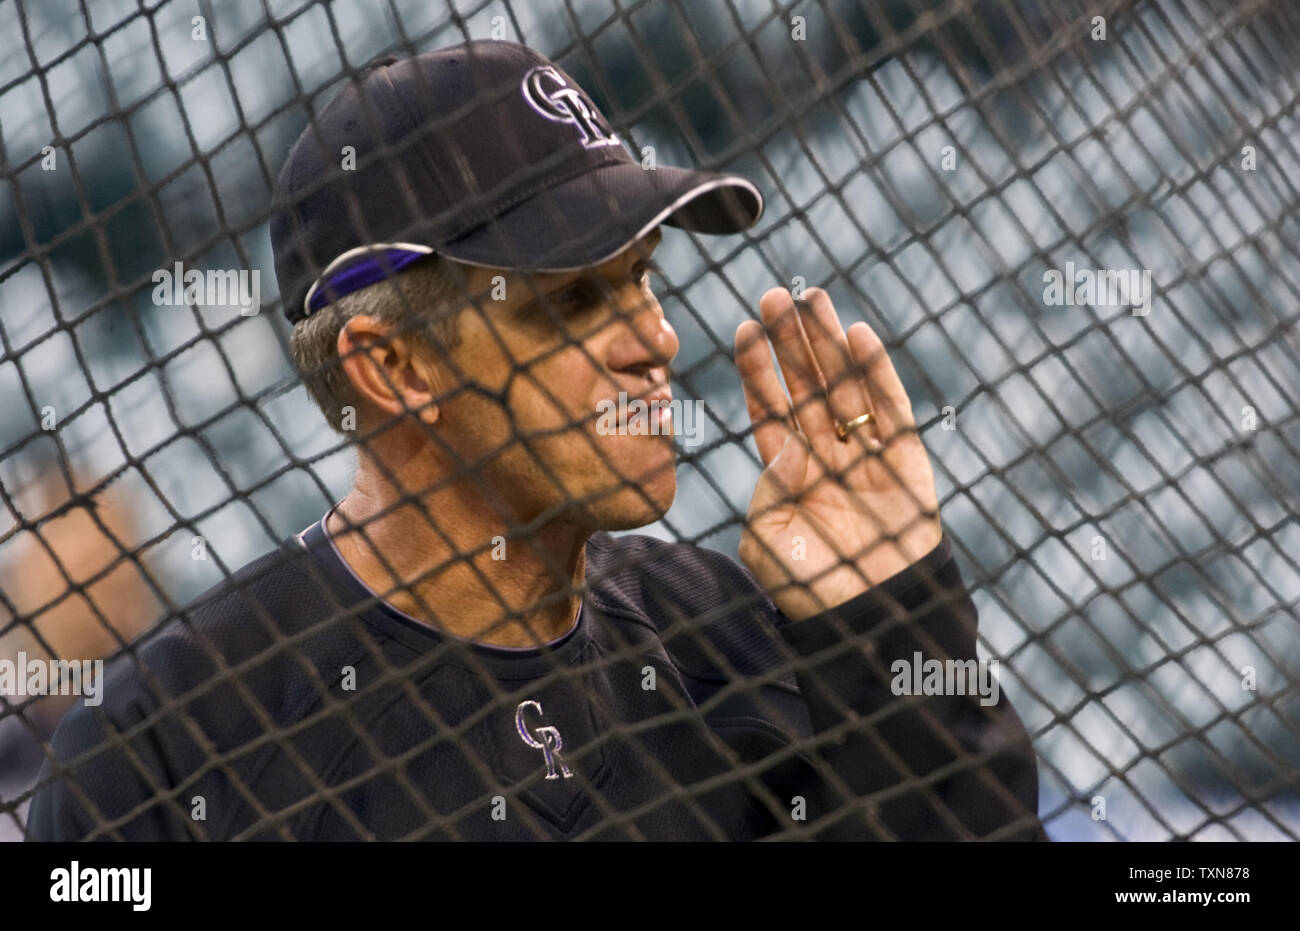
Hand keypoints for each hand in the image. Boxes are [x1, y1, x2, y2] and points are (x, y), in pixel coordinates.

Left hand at [734, 287, 941, 620]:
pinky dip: (876, 372)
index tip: (744, 329)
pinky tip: (858, 334)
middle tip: (774, 296)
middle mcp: (826, 457)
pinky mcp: (906, 461)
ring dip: (828, 343)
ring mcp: (866, 455)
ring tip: (811, 298)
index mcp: (789, 475)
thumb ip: (767, 493)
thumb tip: (788, 450)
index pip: (770, 410)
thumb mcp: (766, 545)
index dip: (758, 370)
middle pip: (805, 386)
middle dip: (790, 343)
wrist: (873, 622)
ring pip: (844, 386)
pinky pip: (890, 409)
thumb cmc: (813, 592)